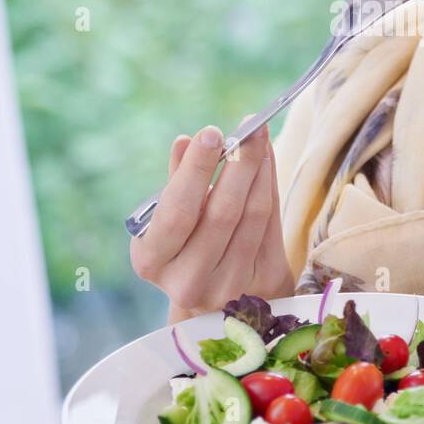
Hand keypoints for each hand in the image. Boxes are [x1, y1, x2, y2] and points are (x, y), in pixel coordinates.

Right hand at [129, 120, 293, 316]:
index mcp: (151, 261)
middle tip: (248, 127)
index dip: (195, 171)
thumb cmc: (184, 244)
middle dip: (238, 163)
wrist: (213, 296)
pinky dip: (270, 187)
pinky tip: (267, 162)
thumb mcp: (168, 218)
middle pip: (223, 212)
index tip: (211, 132)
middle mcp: (188, 281)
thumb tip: (185, 142)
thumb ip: (177, 183)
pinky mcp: (263, 284)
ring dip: (259, 170)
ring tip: (259, 138)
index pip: (177, 212)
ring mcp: (228, 287)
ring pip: (253, 215)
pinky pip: (272, 224)